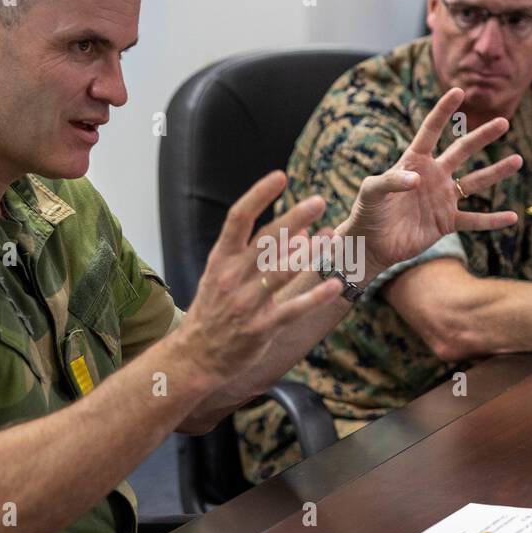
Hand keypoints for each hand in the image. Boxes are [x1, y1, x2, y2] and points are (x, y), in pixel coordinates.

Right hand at [176, 171, 343, 380]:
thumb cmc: (213, 310)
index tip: (280, 177)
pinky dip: (315, 297)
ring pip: (282, 271)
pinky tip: (336, 285)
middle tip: (319, 201)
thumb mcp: (222, 274)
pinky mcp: (261, 328)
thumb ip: (256, 252)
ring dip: (310, 253)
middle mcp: (232, 277)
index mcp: (221, 259)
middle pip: (266, 240)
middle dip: (294, 218)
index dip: (259, 195)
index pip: (238, 218)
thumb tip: (299, 230)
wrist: (195, 355)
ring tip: (332, 235)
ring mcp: (246, 303)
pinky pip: (293, 309)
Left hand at [339, 87, 521, 275]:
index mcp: (413, 162)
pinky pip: (474, 220)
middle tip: (504, 122)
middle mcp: (433, 176)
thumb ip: (390, 181)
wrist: (370, 244)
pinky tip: (512, 217)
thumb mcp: (371, 192)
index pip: (431, 131)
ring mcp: (442, 199)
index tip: (458, 92)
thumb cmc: (366, 213)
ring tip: (517, 160)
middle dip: (482, 136)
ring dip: (496, 172)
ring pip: (475, 182)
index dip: (443, 112)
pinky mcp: (446, 222)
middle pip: (462, 151)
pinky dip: (492, 220)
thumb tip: (417, 179)